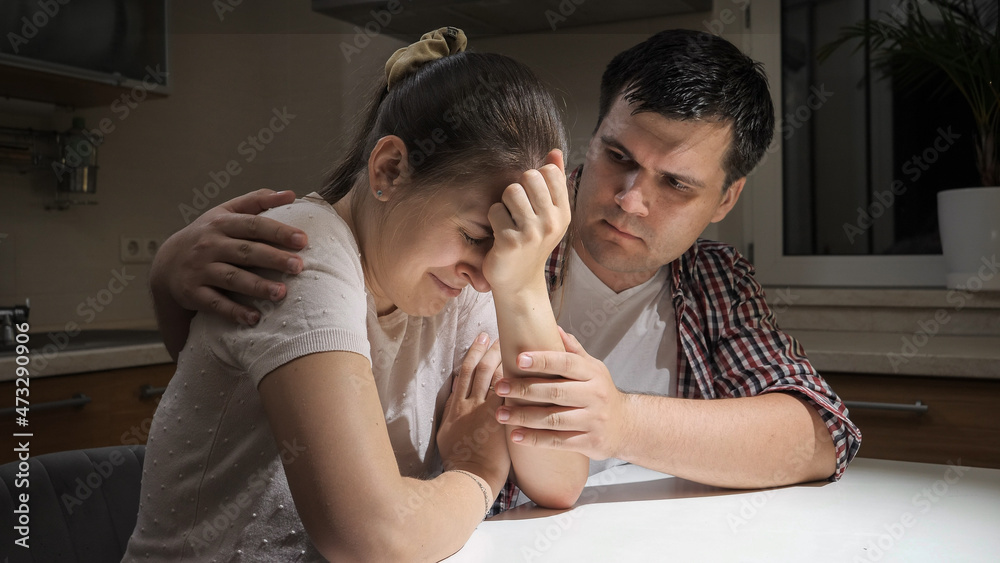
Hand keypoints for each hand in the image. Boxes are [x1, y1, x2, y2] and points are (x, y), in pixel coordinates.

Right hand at [151, 189, 307, 325]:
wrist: (167, 262)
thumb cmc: (209, 235)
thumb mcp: (226, 212)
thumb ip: (257, 201)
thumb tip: (291, 195)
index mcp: (222, 223)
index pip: (253, 225)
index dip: (278, 231)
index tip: (302, 239)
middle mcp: (210, 245)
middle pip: (245, 251)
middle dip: (273, 258)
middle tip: (298, 266)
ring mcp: (200, 269)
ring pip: (232, 278)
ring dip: (257, 287)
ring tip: (281, 293)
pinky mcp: (193, 293)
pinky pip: (216, 304)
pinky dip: (234, 312)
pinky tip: (255, 318)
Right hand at [437, 333, 508, 485]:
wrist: (468, 478)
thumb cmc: (460, 465)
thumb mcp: (446, 439)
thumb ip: (451, 419)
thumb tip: (454, 405)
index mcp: (453, 410)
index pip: (462, 376)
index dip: (471, 357)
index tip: (479, 342)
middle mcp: (465, 406)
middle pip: (475, 371)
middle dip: (485, 351)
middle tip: (494, 335)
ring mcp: (481, 410)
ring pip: (489, 376)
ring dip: (499, 358)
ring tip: (509, 343)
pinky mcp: (497, 417)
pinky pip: (505, 391)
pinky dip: (513, 377)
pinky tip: (522, 366)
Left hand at [483, 149, 569, 293]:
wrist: (519, 282)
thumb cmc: (532, 243)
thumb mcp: (549, 214)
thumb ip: (553, 182)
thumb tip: (555, 151)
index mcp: (563, 213)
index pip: (549, 172)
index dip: (534, 179)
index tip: (532, 199)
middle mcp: (552, 222)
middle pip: (529, 176)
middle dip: (517, 189)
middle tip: (517, 211)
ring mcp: (532, 233)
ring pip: (511, 191)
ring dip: (504, 204)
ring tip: (509, 222)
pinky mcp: (511, 242)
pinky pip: (495, 210)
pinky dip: (493, 220)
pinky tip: (500, 235)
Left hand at [494, 326, 628, 460]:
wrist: (627, 426)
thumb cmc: (601, 393)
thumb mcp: (593, 369)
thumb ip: (573, 351)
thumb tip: (553, 327)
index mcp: (593, 373)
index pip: (566, 363)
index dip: (542, 361)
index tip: (518, 359)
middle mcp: (595, 395)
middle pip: (555, 391)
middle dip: (524, 389)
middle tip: (500, 386)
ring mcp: (593, 421)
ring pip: (553, 419)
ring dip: (523, 416)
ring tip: (500, 414)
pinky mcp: (589, 442)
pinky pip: (558, 441)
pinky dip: (535, 439)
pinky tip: (515, 435)